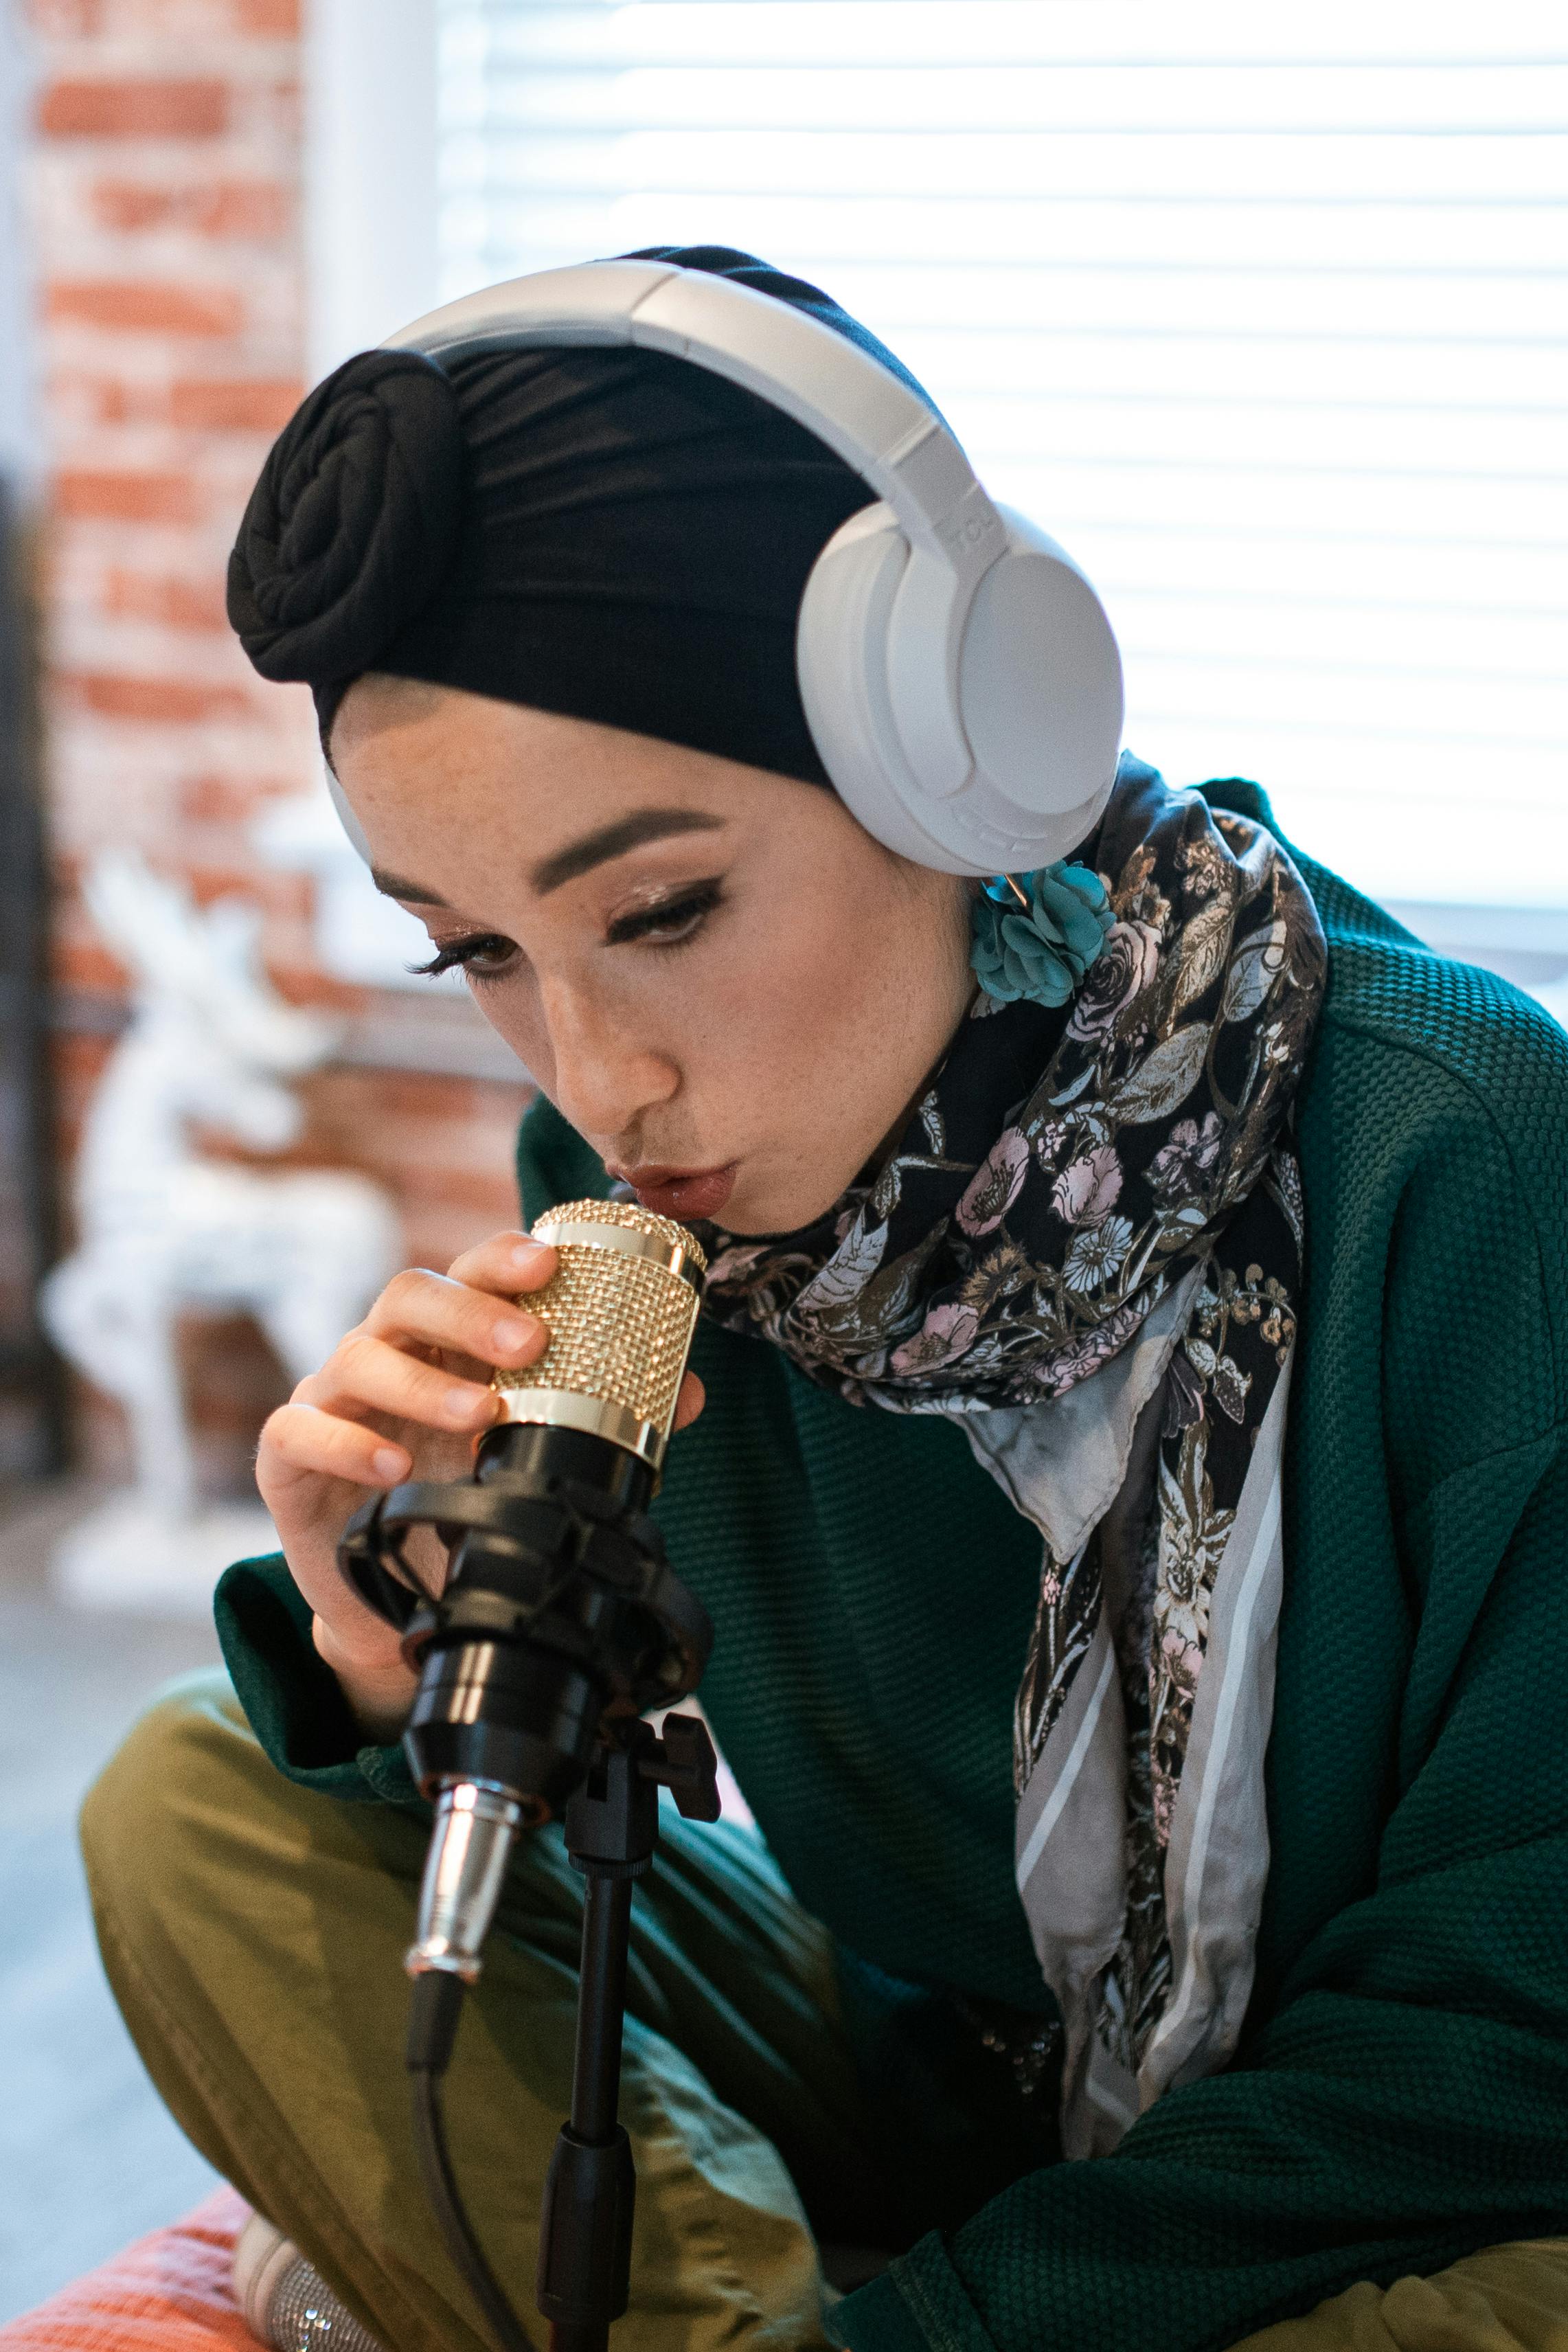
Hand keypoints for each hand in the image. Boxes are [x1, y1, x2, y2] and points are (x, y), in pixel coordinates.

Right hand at [255, 1230, 704, 1738]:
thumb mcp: (527, 1452)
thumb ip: (599, 1417)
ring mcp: (331, 1397)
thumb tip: (686, 1394)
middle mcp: (386, 1352)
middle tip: (530, 1344)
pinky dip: (347, 1443)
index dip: (503, 1257)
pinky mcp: (287, 1455)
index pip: (470, 1272)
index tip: (550, 1262)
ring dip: (424, 1382)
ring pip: (359, 1357)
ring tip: (479, 1415)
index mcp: (445, 1338)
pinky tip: (393, 1464)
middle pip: (410, 1295)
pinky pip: (301, 1430)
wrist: (387, 1590)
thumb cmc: (456, 1492)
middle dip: (471, 1311)